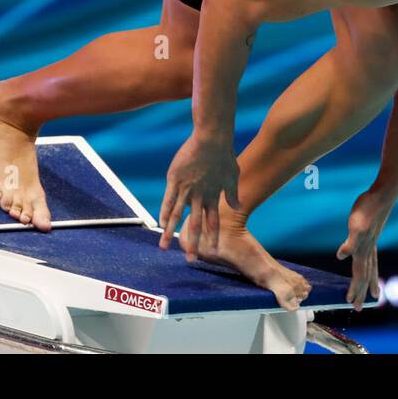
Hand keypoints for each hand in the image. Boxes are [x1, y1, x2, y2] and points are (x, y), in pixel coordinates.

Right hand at [158, 134, 239, 258]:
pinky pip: (168, 199)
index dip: (213, 237)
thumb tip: (238, 207)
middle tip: (191, 260)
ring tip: (164, 247)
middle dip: (193, 243)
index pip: (213, 222)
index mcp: (213, 197)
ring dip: (170, 232)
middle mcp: (200, 197)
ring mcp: (186, 189)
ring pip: (176, 215)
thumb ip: (233, 194)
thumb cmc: (224, 154)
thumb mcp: (232, 175)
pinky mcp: (175, 179)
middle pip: (195, 224)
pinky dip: (163, 212)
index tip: (213, 251)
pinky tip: (159, 224)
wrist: (212, 138)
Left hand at [337, 188, 391, 309]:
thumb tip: (340, 256)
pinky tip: (366, 263)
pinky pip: (370, 256)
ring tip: (374, 295)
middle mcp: (368, 249)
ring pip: (371, 268)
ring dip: (370, 282)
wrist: (381, 196)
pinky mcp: (371, 235)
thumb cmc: (367, 209)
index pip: (359, 274)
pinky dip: (369, 264)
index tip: (349, 303)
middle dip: (361, 292)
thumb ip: (349, 243)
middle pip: (365, 275)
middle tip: (357, 309)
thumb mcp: (356, 226)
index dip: (354, 289)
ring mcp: (371, 243)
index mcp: (363, 249)